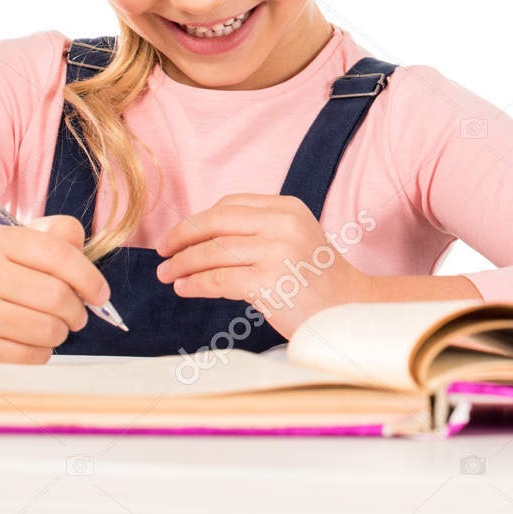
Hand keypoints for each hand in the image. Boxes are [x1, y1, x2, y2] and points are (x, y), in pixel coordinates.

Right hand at [0, 215, 108, 362]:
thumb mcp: (26, 244)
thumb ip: (60, 234)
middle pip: (58, 296)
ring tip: (50, 325)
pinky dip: (42, 351)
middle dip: (78, 309)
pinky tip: (28, 341)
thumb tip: (80, 247)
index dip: (90, 277)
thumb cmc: (0, 277)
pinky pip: (33, 356)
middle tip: (75, 313)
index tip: (100, 294)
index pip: (58, 254)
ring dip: (61, 331)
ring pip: (49, 329)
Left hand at [155, 194, 367, 338]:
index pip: (230, 204)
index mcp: (288, 208)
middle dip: (182, 236)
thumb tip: (202, 236)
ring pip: (212, 252)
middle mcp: (282, 224)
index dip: (199, 219)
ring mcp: (276, 252)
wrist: (349, 309)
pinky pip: (217, 280)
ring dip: (182, 263)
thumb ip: (259, 229)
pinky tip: (184, 287)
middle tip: (163, 251)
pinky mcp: (268, 282)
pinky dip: (194, 284)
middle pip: (215, 222)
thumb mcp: (295, 238)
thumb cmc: (317, 279)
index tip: (181, 234)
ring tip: (167, 274)